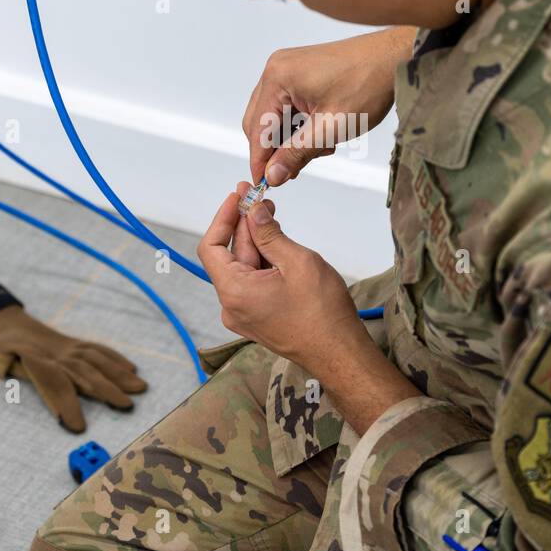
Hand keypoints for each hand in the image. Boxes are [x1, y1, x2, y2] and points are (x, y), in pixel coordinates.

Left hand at [197, 185, 421, 432]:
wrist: (339, 354)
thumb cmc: (323, 314)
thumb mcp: (298, 262)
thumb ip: (270, 234)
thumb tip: (253, 211)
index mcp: (234, 292)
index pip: (211, 247)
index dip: (222, 217)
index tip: (237, 197)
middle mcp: (232, 307)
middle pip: (229, 255)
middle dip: (243, 225)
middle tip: (258, 197)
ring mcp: (244, 315)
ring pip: (243, 268)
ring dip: (256, 242)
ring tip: (272, 216)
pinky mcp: (257, 318)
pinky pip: (253, 282)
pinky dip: (263, 261)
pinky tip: (277, 243)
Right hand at [243, 27, 414, 188]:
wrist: (393, 58)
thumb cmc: (368, 83)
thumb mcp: (330, 127)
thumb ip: (296, 153)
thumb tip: (273, 174)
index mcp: (278, 78)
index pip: (258, 129)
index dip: (260, 161)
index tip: (264, 184)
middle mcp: (277, 69)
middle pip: (261, 122)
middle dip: (277, 149)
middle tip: (294, 170)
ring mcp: (288, 68)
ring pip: (275, 116)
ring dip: (290, 138)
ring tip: (320, 148)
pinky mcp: (300, 72)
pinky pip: (288, 105)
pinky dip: (299, 125)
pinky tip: (320, 135)